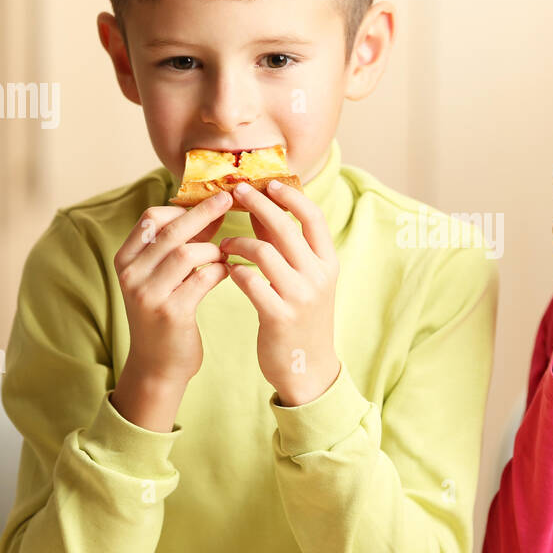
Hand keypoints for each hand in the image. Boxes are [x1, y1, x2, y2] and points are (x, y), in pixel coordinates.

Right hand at [114, 190, 233, 384]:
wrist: (157, 366)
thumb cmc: (164, 314)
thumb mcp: (158, 278)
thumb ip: (175, 247)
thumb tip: (209, 211)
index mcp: (125, 260)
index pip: (150, 218)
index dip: (181, 208)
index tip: (208, 204)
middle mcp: (131, 274)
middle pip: (171, 230)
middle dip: (204, 212)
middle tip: (228, 199)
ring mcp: (149, 294)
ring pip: (189, 252)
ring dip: (214, 250)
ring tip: (226, 254)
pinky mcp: (172, 313)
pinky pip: (204, 278)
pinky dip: (221, 270)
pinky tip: (227, 272)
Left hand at [220, 180, 340, 406]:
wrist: (309, 369)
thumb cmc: (303, 318)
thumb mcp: (305, 280)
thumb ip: (287, 247)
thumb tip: (264, 210)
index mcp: (328, 263)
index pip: (313, 217)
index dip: (290, 196)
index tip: (267, 183)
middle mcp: (318, 276)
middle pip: (285, 228)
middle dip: (257, 206)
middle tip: (235, 195)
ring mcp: (300, 296)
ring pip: (263, 252)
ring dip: (237, 243)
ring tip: (224, 246)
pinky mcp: (279, 316)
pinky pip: (249, 282)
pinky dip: (233, 271)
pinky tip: (226, 272)